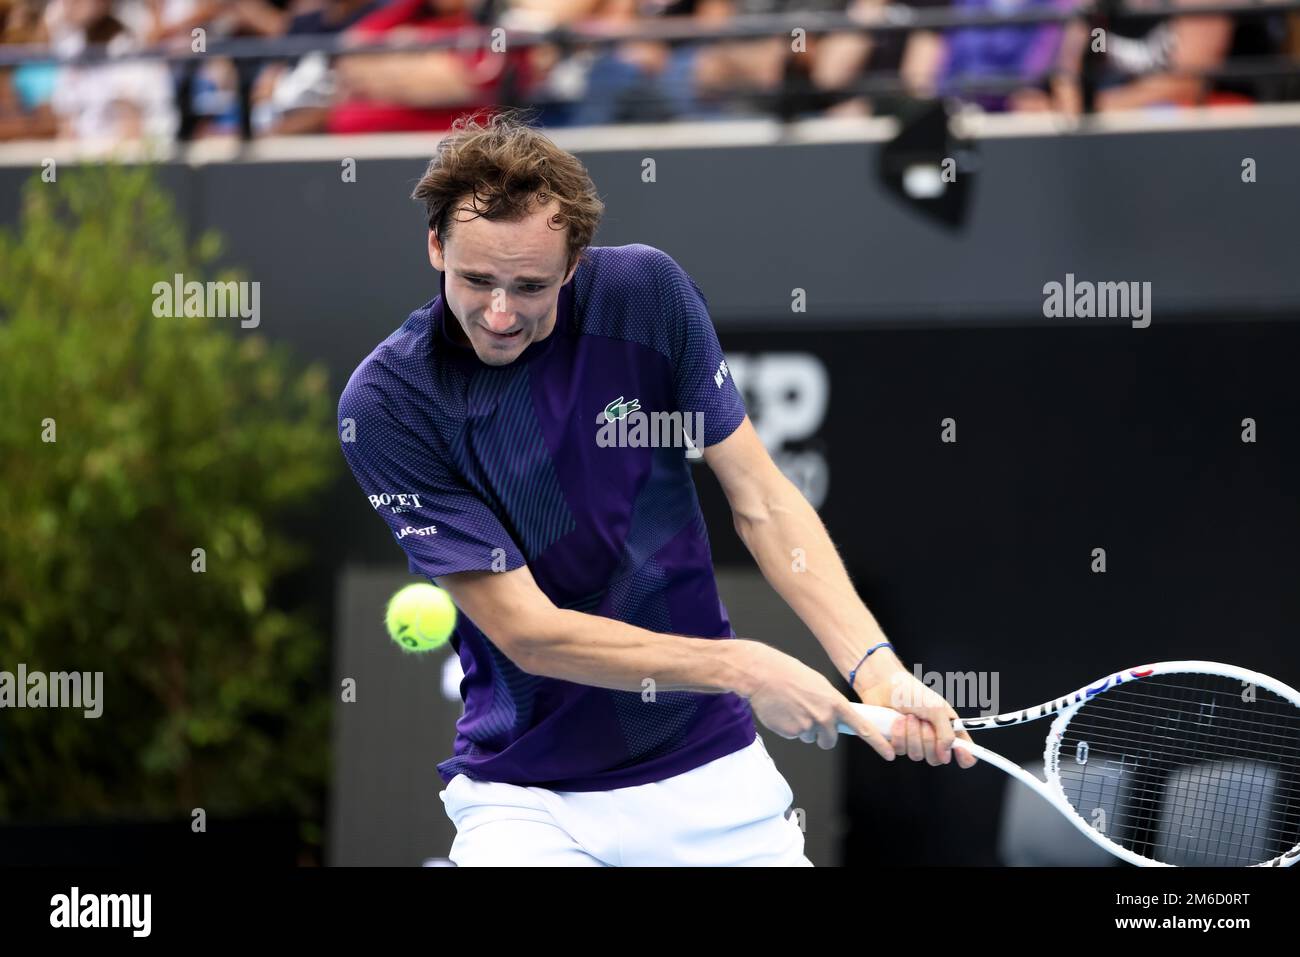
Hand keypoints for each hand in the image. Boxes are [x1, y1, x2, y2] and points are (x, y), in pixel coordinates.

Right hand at [735, 641, 896, 759]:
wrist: (764, 674)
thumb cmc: (791, 675)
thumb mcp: (819, 686)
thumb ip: (831, 705)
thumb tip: (835, 720)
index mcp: (835, 703)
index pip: (862, 727)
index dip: (878, 742)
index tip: (891, 753)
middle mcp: (824, 717)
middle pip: (829, 740)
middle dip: (821, 734)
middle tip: (809, 716)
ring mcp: (807, 726)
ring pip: (810, 738)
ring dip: (803, 729)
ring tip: (792, 708)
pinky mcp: (790, 733)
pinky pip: (794, 736)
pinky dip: (789, 727)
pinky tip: (783, 712)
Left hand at [850, 647, 976, 767]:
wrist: (884, 685)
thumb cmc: (913, 692)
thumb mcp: (936, 709)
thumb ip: (946, 734)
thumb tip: (946, 754)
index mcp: (949, 727)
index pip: (964, 750)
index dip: (966, 756)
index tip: (961, 753)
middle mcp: (934, 737)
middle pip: (937, 758)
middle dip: (928, 740)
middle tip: (923, 721)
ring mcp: (914, 741)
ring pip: (917, 755)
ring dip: (912, 735)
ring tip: (908, 716)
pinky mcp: (898, 742)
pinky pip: (900, 751)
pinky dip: (898, 735)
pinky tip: (897, 721)